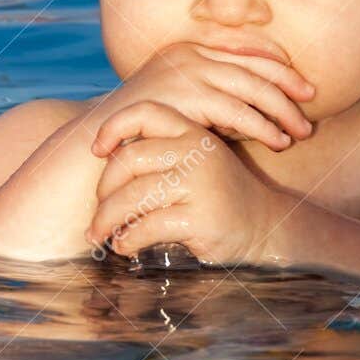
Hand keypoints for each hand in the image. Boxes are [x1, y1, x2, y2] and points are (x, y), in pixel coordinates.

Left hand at [84, 100, 295, 265]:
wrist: (263, 229)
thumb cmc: (216, 197)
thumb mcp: (194, 163)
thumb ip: (160, 154)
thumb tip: (101, 156)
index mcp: (192, 133)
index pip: (146, 113)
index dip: (113, 126)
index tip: (95, 150)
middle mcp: (197, 152)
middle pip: (129, 160)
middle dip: (103, 190)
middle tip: (97, 213)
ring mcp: (200, 184)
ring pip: (132, 196)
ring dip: (107, 220)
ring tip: (101, 235)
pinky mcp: (200, 218)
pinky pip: (146, 226)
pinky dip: (127, 239)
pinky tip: (124, 246)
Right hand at [90, 41, 314, 151]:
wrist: (97, 144)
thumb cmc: (142, 132)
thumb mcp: (179, 104)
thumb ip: (210, 96)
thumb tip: (253, 107)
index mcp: (190, 48)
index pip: (248, 54)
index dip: (281, 71)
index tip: (306, 90)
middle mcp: (190, 53)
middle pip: (255, 67)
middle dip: (289, 90)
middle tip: (310, 112)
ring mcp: (186, 72)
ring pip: (251, 89)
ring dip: (281, 112)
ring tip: (299, 133)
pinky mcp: (185, 96)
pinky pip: (236, 111)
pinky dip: (262, 127)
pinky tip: (277, 141)